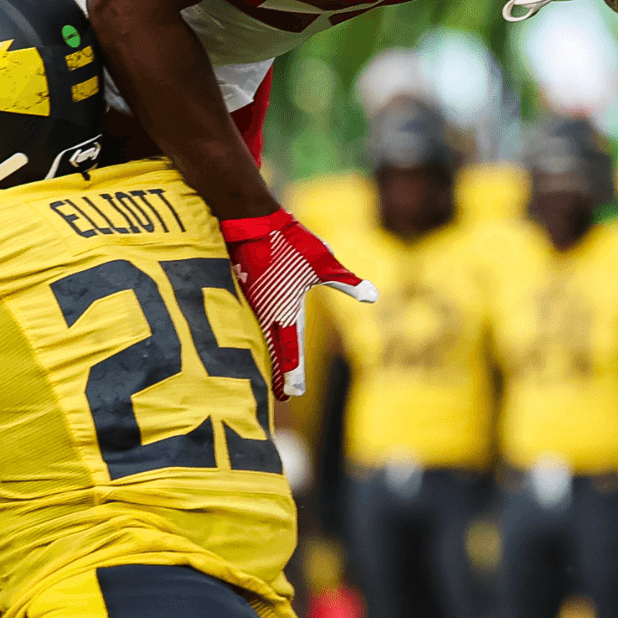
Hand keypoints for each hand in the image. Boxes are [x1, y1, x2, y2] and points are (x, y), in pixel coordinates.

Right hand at [219, 210, 376, 399]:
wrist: (251, 222)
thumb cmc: (289, 242)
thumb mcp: (323, 262)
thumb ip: (347, 283)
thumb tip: (374, 297)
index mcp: (288, 311)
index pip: (290, 351)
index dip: (292, 373)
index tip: (294, 393)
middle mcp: (268, 313)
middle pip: (273, 352)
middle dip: (279, 374)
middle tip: (282, 395)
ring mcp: (253, 304)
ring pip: (260, 339)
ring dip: (266, 358)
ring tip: (270, 375)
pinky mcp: (243, 293)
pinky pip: (248, 323)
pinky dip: (254, 337)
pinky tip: (256, 341)